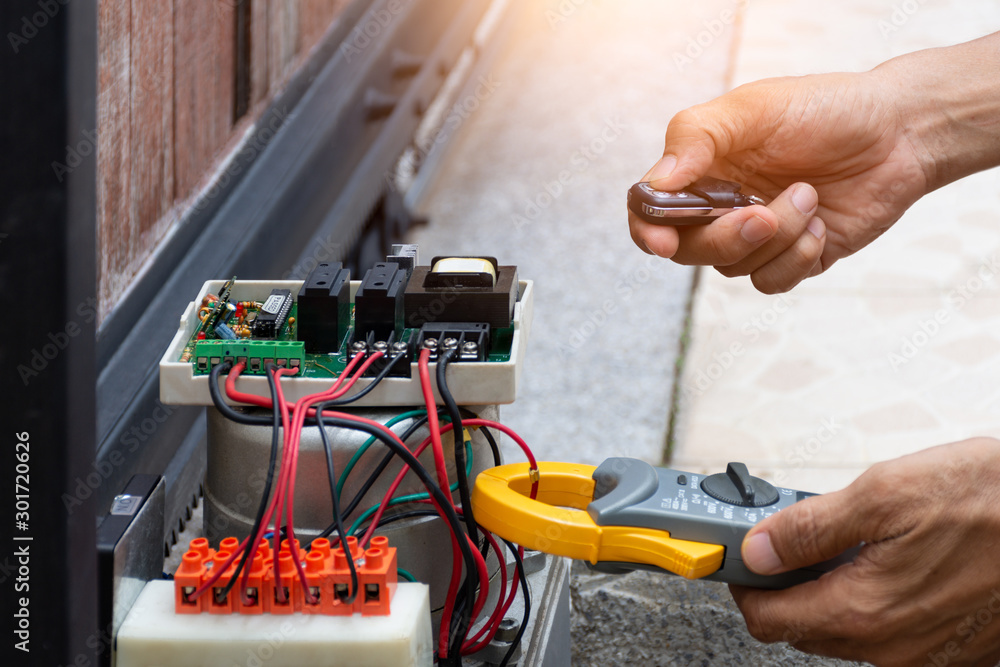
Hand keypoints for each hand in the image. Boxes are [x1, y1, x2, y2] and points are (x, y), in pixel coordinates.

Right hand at [629, 68, 932, 292]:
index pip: (650, 210)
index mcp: (700, 169)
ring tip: (809, 196)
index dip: (647, 230)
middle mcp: (720, 206)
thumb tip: (655, 184)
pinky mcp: (792, 259)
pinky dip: (797, 256)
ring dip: (777, 237)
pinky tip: (821, 223)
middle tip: (762, 214)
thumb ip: (695, 138)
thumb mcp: (752, 108)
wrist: (901, 132)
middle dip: (724, 238)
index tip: (663, 240)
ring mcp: (756, 236)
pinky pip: (771, 282)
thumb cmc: (824, 109)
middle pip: (688, 249)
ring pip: (733, 267)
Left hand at [730, 438, 999, 665]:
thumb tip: (755, 547)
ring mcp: (923, 654)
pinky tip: (887, 556)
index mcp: (861, 612)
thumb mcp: (886, 493)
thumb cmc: (993, 501)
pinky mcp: (951, 649)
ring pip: (843, 629)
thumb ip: (810, 528)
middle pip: (801, 625)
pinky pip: (886, 631)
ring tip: (845, 535)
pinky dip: (869, 596)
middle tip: (789, 531)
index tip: (737, 550)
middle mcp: (889, 648)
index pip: (766, 618)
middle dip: (783, 581)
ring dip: (827, 586)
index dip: (743, 580)